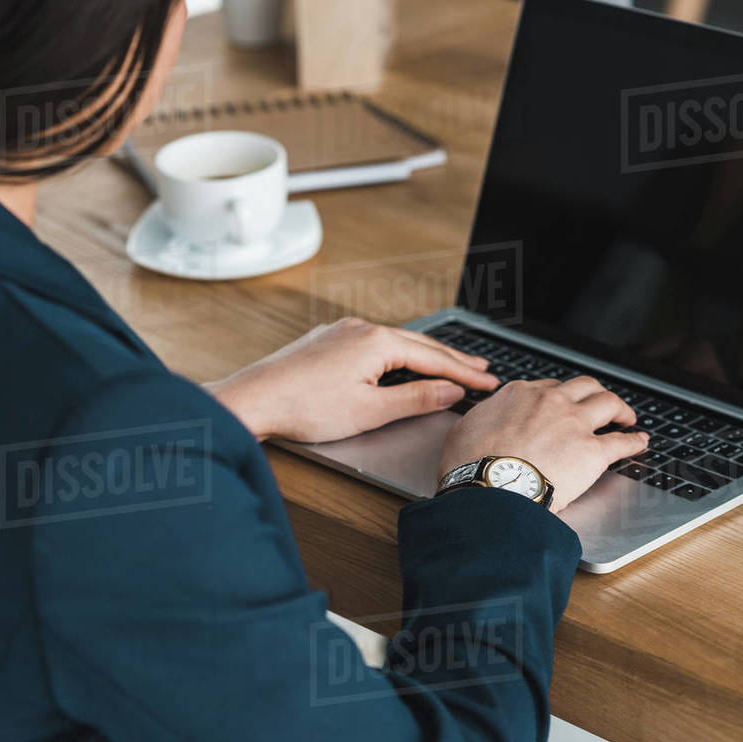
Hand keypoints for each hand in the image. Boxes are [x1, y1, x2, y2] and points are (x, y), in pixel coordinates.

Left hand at [207, 318, 499, 442]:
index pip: (434, 358)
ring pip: (396, 341)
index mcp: (377, 342)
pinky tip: (401, 361)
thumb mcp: (370, 411)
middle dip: (453, 359)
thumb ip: (416, 399)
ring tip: (450, 366)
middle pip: (419, 344)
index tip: (489, 383)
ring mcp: (342, 331)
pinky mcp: (327, 341)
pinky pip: (374, 342)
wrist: (253, 400)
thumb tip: (450, 391)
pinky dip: (398, 353)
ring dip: (425, 354)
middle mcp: (361, 328)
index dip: (465, 374)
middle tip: (482, 370)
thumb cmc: (304, 408)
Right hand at [438, 377, 648, 513]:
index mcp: (520, 394)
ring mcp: (574, 424)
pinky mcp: (593, 452)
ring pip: (608, 402)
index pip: (548, 387)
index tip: (561, 405)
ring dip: (620, 408)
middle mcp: (551, 401)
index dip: (558, 396)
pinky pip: (622, 442)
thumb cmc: (471, 466)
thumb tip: (481, 424)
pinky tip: (640, 443)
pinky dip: (634, 441)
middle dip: (594, 392)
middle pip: (583, 386)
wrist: (491, 488)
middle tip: (600, 402)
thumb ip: (481, 420)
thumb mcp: (464, 431)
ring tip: (626, 417)